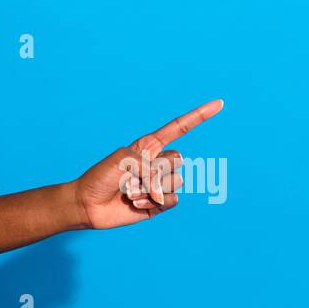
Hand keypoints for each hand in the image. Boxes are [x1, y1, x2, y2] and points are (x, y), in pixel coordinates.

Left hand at [71, 99, 223, 229]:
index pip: (179, 128)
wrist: (89, 204)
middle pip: (178, 159)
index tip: (219, 104)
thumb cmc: (102, 176)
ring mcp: (160, 184)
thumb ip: (150, 168)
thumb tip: (166, 192)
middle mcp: (158, 163)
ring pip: (176, 182)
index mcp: (150, 145)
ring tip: (129, 190)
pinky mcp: (159, 204)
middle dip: (155, 169)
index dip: (199, 116)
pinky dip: (152, 202)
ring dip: (149, 188)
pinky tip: (135, 203)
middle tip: (132, 176)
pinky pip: (172, 201)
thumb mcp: (123, 159)